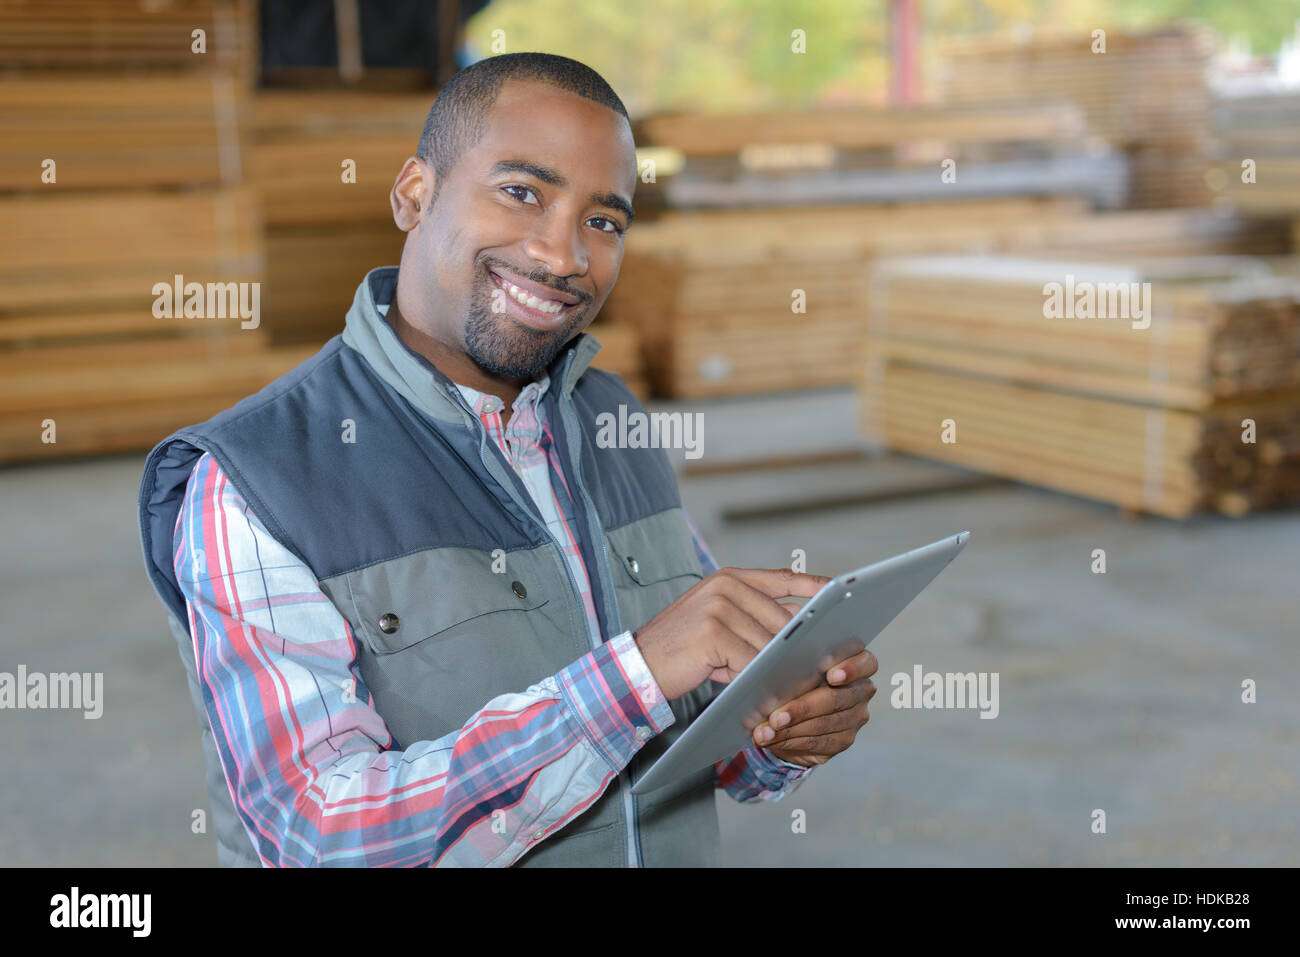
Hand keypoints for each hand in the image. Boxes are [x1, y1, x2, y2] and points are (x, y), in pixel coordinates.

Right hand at [633, 567, 830, 700]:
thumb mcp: (719, 624)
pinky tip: (762, 695)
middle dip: (796, 649)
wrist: (638, 665)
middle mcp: (726, 586)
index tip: (841, 594)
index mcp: (729, 578)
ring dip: (778, 670)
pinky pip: (751, 662)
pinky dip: (759, 682)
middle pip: (781, 620)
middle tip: (817, 669)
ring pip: (769, 645)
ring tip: (789, 687)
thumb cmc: (683, 650)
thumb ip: (754, 620)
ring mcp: (719, 606)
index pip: (782, 579)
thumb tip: (801, 632)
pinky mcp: (714, 632)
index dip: (813, 587)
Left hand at [752, 648, 877, 767]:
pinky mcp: (842, 740)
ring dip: (790, 730)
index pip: (865, 663)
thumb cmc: (794, 674)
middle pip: (836, 699)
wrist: (795, 707)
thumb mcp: (792, 661)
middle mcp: (860, 690)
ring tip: (765, 732)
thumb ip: (790, 660)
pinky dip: (790, 741)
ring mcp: (855, 718)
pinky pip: (817, 743)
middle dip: (802, 709)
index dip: (850, 669)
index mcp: (856, 663)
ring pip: (823, 724)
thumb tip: (771, 663)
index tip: (831, 676)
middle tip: (775, 717)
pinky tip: (772, 739)